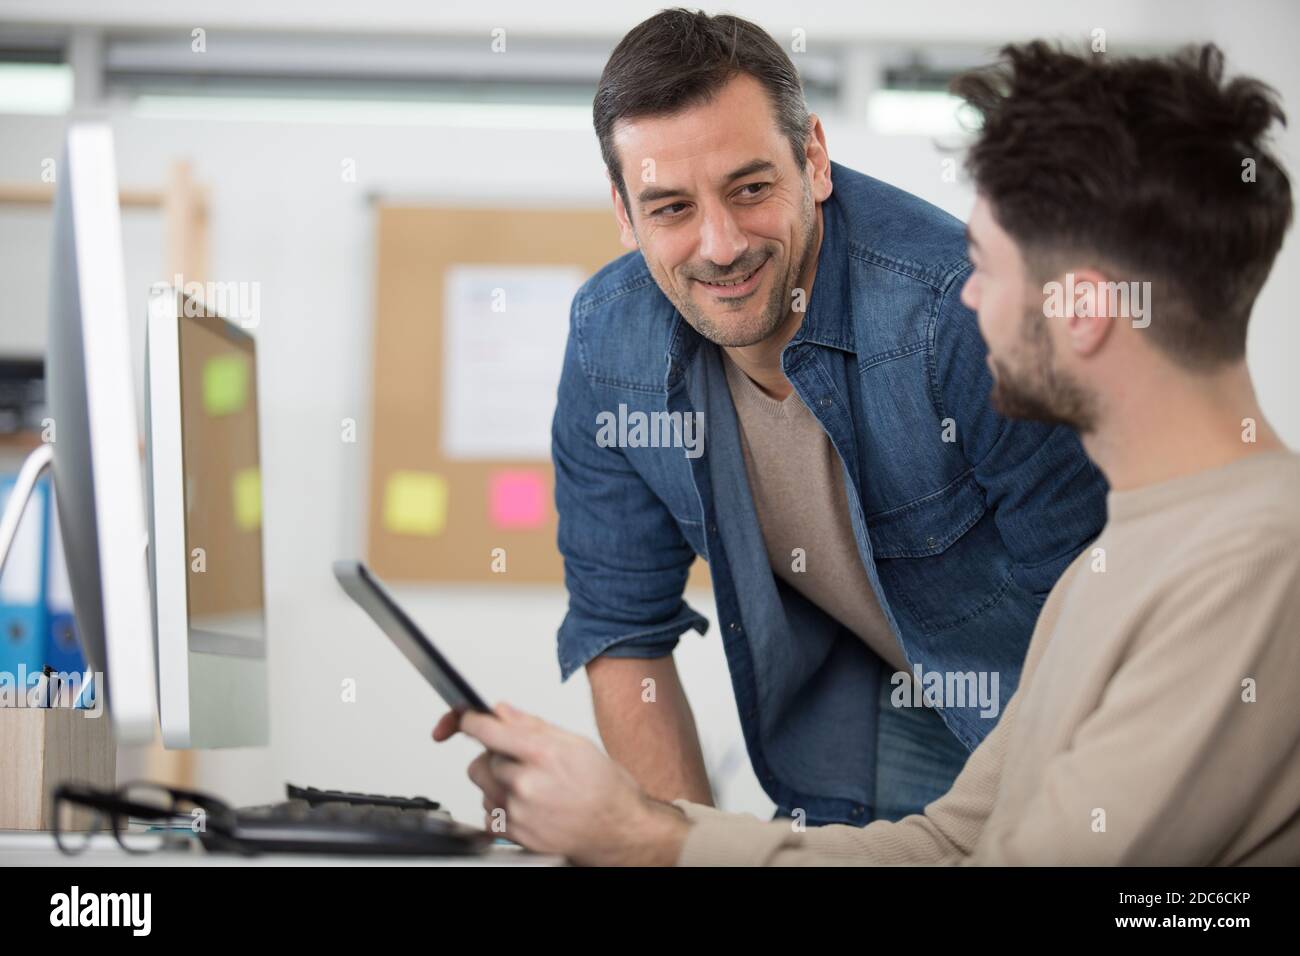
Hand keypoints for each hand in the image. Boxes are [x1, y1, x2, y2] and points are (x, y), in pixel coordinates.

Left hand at [453, 702, 688, 865]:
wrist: (619, 832)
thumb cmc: (606, 788)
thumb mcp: (576, 744)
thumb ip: (532, 725)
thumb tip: (502, 711)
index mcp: (544, 755)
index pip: (488, 731)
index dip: (470, 721)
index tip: (465, 720)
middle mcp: (528, 785)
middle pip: (480, 762)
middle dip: (494, 757)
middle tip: (519, 760)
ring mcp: (520, 813)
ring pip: (482, 788)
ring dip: (497, 783)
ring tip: (530, 786)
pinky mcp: (516, 836)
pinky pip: (489, 813)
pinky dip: (502, 807)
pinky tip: (529, 805)